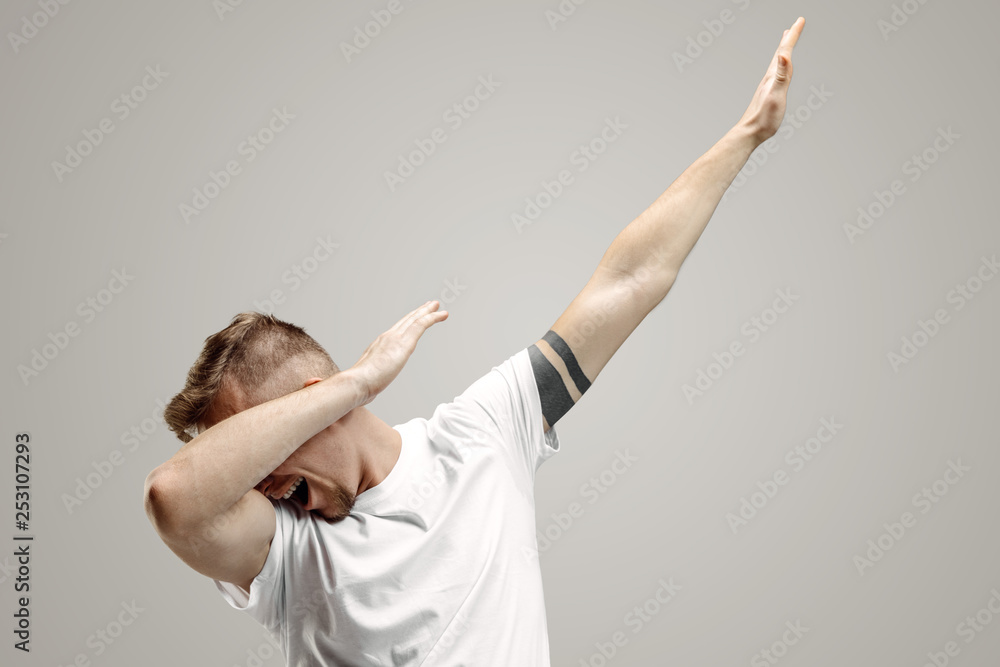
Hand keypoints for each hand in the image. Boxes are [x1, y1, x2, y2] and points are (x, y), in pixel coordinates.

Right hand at [349, 300, 448, 405]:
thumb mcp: (368, 379)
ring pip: (415, 319)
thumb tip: (370, 387)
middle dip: (418, 312)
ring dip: (427, 311)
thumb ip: (372, 379)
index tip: (415, 317)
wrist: (357, 382)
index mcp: (379, 345)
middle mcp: (387, 338)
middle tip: (429, 305)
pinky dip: (433, 318)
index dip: (407, 322)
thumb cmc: (359, 386)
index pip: (397, 330)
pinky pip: (421, 325)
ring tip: (437, 306)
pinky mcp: (404, 343)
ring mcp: (395, 338)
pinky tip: (443, 315)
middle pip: (406, 321)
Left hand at [736, 16, 805, 143]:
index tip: (799, 20)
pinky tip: (779, 70)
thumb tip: (782, 53)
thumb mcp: (775, 94)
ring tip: (785, 43)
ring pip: (777, 63)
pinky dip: (780, 67)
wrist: (750, 133)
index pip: (784, 50)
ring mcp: (768, 85)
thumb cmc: (764, 117)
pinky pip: (777, 74)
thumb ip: (780, 75)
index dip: (793, 35)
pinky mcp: (768, 93)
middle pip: (780, 53)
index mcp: (773, 75)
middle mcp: (770, 78)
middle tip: (793, 27)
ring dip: (783, 51)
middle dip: (788, 39)